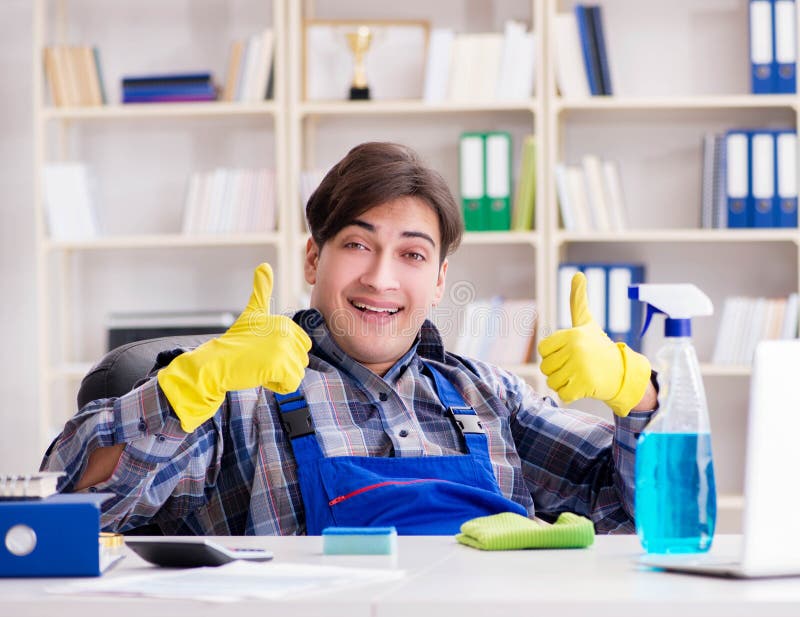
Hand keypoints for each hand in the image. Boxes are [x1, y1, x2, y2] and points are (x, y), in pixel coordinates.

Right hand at [158, 263, 311, 432]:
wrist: (215, 363)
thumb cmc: (234, 342)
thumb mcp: (252, 313)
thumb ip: (261, 291)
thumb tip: (264, 265)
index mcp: (285, 322)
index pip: (302, 346)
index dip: (284, 353)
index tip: (264, 350)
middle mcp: (287, 333)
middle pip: (302, 360)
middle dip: (284, 366)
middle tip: (261, 360)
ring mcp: (283, 349)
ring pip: (297, 373)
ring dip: (280, 377)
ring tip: (260, 367)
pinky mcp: (279, 366)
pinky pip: (292, 384)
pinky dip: (278, 386)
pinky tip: (261, 376)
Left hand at [537, 272, 649, 416]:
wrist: (622, 371)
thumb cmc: (599, 346)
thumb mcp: (587, 323)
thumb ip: (578, 301)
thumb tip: (578, 275)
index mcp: (571, 335)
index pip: (543, 349)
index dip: (553, 353)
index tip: (568, 352)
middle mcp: (575, 350)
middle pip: (545, 367)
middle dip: (557, 369)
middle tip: (575, 366)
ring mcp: (579, 369)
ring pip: (552, 382)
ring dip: (563, 382)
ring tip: (579, 375)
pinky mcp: (583, 386)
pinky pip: (561, 394)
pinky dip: (570, 394)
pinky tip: (583, 386)